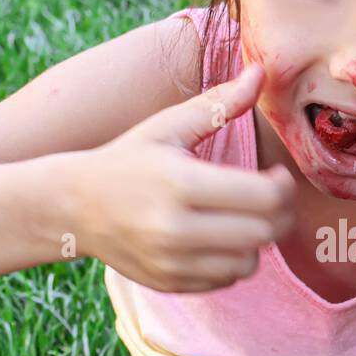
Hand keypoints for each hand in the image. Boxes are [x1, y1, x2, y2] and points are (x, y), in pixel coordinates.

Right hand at [71, 62, 297, 291]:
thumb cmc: (128, 159)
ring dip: (257, 240)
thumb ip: (218, 104)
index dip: (283, 186)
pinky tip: (219, 238)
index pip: (264, 197)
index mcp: (180, 183)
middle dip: (279, 214)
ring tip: (243, 218)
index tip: (276, 175)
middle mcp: (176, 229)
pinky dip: (233, 261)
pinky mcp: (171, 283)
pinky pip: (225, 279)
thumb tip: (260, 72)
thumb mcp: (167, 126)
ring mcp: (172, 262)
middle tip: (271, 197)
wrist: (73, 207)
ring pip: (249, 262)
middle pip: (263, 232)